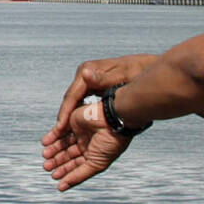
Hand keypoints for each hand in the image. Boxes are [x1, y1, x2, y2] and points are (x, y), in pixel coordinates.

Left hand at [41, 100, 131, 190]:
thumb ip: (79, 175)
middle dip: (57, 162)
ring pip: (62, 143)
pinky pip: (60, 130)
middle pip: (68, 155)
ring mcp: (80, 133)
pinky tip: (45, 143)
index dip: (65, 172)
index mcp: (94, 156)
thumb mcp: (95, 164)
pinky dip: (51, 136)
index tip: (55, 177)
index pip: (76, 166)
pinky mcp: (74, 122)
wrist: (113, 121)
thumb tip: (63, 186)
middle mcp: (87, 145)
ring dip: (53, 150)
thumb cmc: (111, 142)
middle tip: (47, 167)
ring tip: (45, 156)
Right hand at [43, 54, 158, 149]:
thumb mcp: (121, 76)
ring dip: (69, 118)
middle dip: (63, 119)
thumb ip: (102, 78)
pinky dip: (77, 114)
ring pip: (74, 102)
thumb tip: (86, 74)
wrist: (148, 68)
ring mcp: (89, 79)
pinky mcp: (94, 84)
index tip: (59, 129)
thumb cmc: (137, 73)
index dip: (64, 114)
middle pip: (70, 100)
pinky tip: (76, 126)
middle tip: (56, 136)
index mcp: (87, 71)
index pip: (71, 96)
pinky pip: (81, 101)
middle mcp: (85, 74)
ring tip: (61, 135)